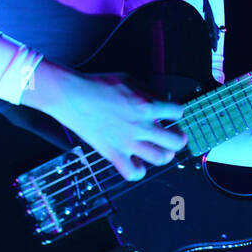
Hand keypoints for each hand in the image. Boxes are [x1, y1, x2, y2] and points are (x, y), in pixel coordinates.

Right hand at [30, 64, 187, 181]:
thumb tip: (163, 100)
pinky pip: (133, 173)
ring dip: (164, 155)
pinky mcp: (113, 154)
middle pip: (175, 140)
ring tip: (160, 151)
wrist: (72, 96)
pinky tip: (137, 164)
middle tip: (175, 137)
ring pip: (160, 158)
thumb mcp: (129, 79)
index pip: (177, 112)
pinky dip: (138, 171)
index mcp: (147, 105)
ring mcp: (128, 142)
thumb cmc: (97, 85)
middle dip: (179, 138)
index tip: (171, 115)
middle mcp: (141, 125)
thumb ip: (149, 91)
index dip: (176, 113)